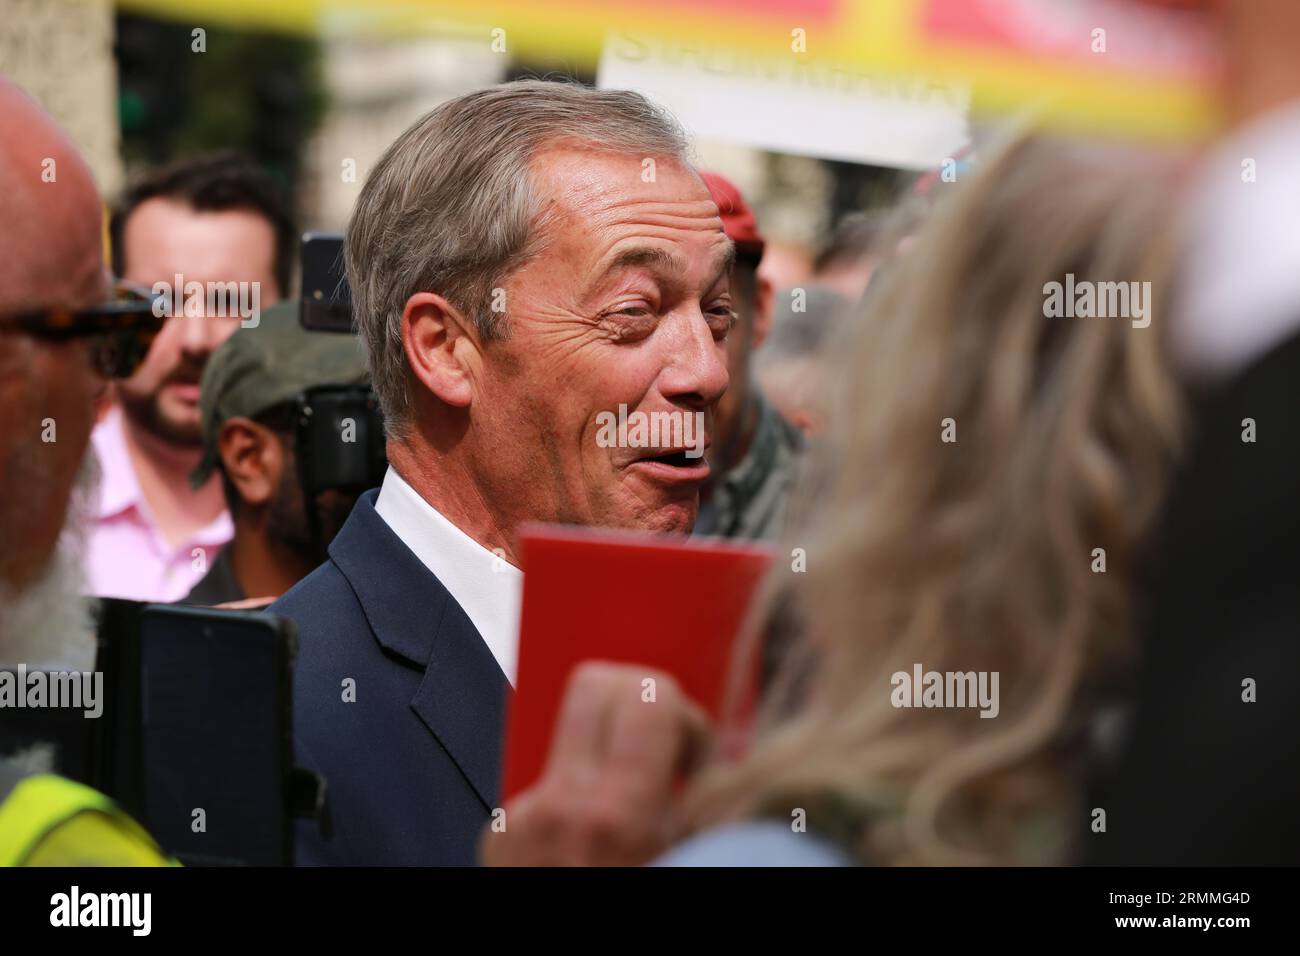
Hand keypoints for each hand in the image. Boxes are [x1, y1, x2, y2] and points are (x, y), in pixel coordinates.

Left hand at [480, 661, 710, 865]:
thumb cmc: (641, 903)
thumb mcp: (690, 861)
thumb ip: (709, 807)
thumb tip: (725, 757)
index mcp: (616, 814)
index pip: (647, 692)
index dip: (682, 711)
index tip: (694, 754)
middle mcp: (558, 805)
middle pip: (596, 683)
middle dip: (638, 700)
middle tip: (663, 750)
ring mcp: (519, 817)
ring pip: (570, 734)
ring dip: (608, 752)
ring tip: (631, 808)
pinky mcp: (497, 834)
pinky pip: (549, 784)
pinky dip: (580, 797)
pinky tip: (593, 844)